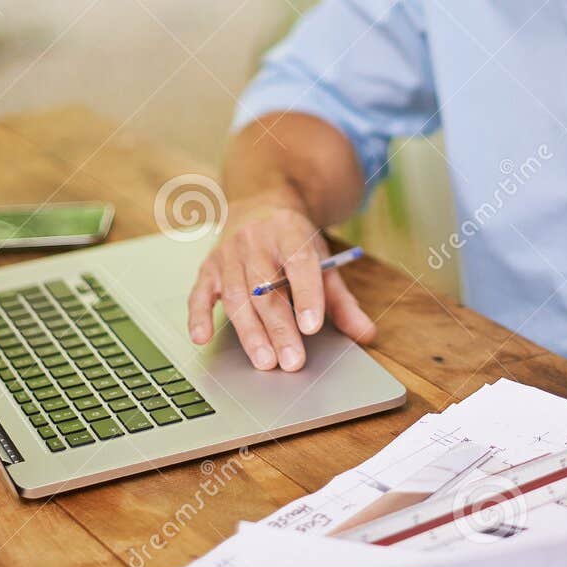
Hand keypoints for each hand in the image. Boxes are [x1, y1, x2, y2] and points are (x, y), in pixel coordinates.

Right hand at [186, 194, 375, 371]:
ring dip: (249, 331)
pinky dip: (198, 315)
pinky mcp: (208, 266)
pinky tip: (202, 337)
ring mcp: (228, 253)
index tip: (312, 327)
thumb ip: (343, 300)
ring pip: (235, 294)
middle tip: (291, 361)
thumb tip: (367, 335)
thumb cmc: (294, 240)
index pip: (299, 263)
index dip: (306, 295)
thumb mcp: (323, 260)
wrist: (259, 204)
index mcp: (290, 231)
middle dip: (279, 327)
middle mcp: (255, 240)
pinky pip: (199, 292)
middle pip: (265, 288)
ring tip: (264, 362)